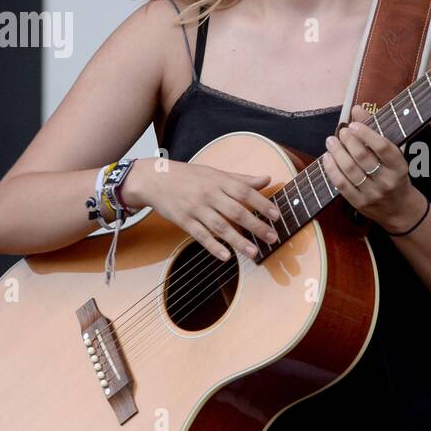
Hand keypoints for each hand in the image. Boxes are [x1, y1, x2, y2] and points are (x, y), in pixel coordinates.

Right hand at [123, 157, 282, 260]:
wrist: (154, 178)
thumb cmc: (188, 176)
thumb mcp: (215, 173)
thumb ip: (241, 179)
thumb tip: (267, 178)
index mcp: (219, 180)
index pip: (244, 191)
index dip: (262, 203)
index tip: (276, 216)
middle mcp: (209, 194)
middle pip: (236, 211)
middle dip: (256, 226)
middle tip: (272, 238)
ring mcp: (195, 208)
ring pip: (220, 226)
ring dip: (238, 241)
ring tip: (254, 253)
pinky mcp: (183, 221)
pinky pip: (200, 235)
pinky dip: (213, 247)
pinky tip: (226, 257)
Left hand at [320, 108, 423, 230]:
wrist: (399, 209)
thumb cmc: (394, 176)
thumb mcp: (392, 155)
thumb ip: (375, 130)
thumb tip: (356, 109)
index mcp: (399, 166)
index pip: (383, 147)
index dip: (367, 134)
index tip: (354, 125)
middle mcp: (387, 181)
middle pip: (363, 157)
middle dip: (348, 141)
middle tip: (341, 132)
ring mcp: (373, 193)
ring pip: (350, 170)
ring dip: (337, 153)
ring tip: (331, 141)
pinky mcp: (360, 203)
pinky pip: (342, 184)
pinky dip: (332, 169)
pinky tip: (327, 158)